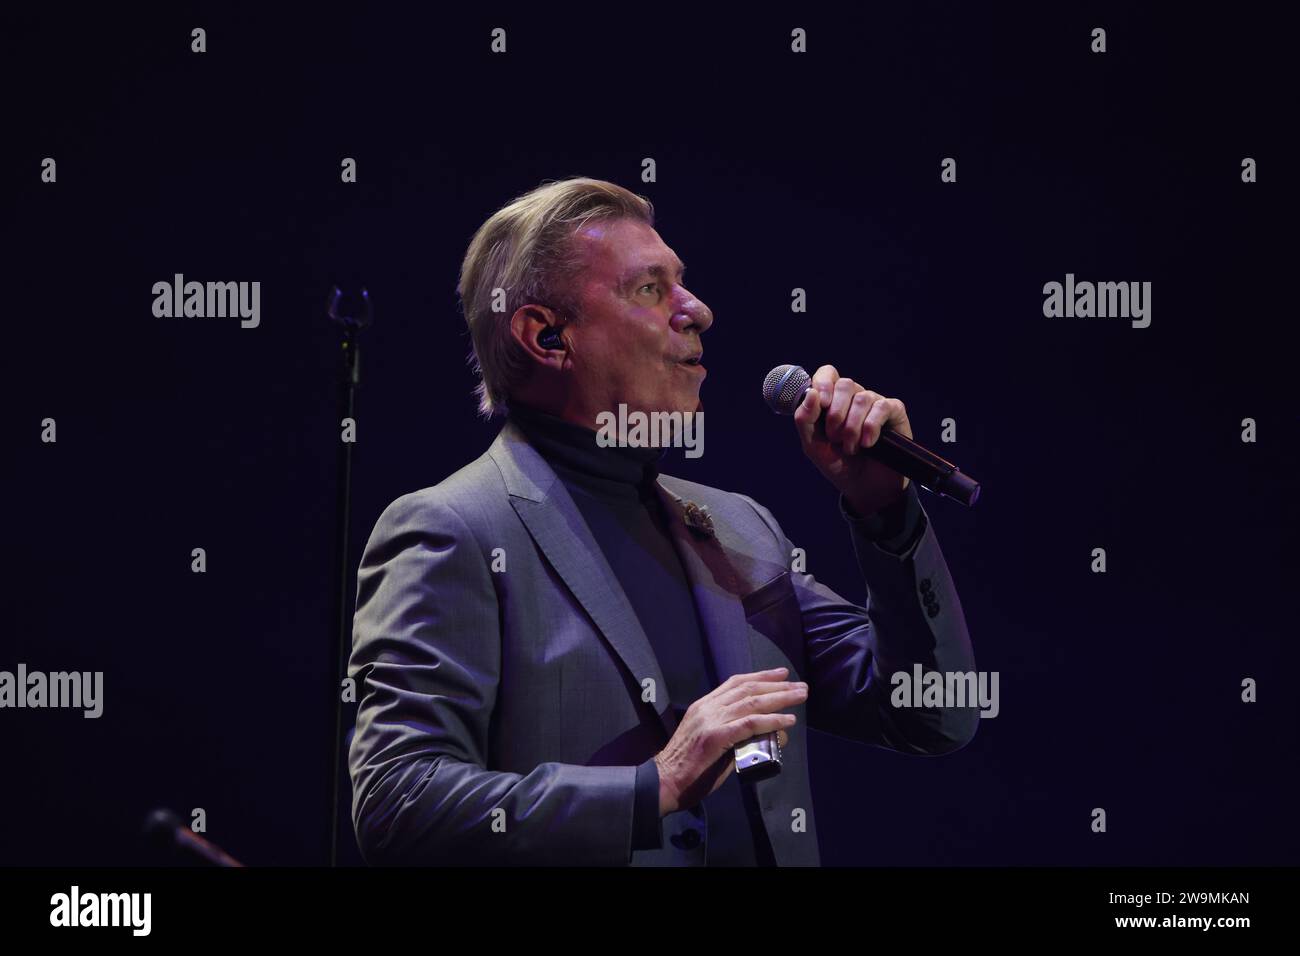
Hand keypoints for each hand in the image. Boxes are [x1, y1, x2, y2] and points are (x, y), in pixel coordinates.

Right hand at [654, 667, 803, 815]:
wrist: (664, 781)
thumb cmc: (687, 768)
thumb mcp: (708, 741)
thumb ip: (731, 734)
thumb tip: (762, 734)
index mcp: (703, 706)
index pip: (735, 683)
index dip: (760, 676)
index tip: (781, 675)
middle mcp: (708, 707)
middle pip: (748, 689)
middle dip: (777, 685)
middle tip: (800, 686)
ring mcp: (711, 721)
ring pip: (752, 703)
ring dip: (780, 699)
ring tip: (800, 697)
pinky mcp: (716, 737)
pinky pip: (750, 724)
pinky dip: (772, 721)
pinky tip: (788, 721)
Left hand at [793, 364, 911, 516]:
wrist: (863, 487)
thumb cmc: (838, 464)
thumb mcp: (813, 446)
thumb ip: (805, 420)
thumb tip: (811, 393)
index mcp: (833, 400)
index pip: (828, 374)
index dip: (823, 383)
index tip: (821, 404)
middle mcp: (854, 398)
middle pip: (846, 384)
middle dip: (836, 414)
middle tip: (835, 438)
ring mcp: (875, 404)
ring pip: (863, 398)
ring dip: (852, 427)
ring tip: (851, 448)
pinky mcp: (895, 413)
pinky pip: (883, 407)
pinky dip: (871, 426)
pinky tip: (868, 443)